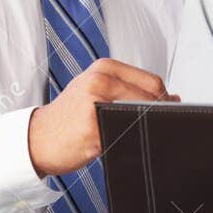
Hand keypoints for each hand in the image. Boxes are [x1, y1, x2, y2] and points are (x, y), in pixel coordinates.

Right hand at [27, 59, 176, 176]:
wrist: (37, 138)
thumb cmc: (71, 117)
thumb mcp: (97, 90)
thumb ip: (132, 90)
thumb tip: (175, 98)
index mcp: (104, 68)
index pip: (152, 82)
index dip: (165, 101)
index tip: (166, 114)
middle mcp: (99, 80)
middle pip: (151, 98)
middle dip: (160, 114)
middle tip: (152, 128)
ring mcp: (95, 103)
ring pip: (141, 115)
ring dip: (146, 128)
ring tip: (133, 135)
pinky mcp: (93, 128)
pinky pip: (126, 135)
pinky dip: (131, 141)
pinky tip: (119, 144)